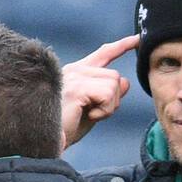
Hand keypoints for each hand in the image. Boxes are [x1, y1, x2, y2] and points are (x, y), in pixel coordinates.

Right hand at [61, 34, 138, 148]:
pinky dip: (104, 110)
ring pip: (114, 84)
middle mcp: (75, 70)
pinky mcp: (77, 88)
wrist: (45, 142)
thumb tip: (125, 82)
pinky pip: (108, 94)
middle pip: (114, 76)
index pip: (103, 54)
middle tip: (94, 114)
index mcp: (76, 72)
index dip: (121, 46)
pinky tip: (88, 116)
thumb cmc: (65, 130)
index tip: (137, 39)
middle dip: (112, 100)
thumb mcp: (92, 111)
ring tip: (88, 115)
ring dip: (108, 106)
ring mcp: (75, 76)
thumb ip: (107, 96)